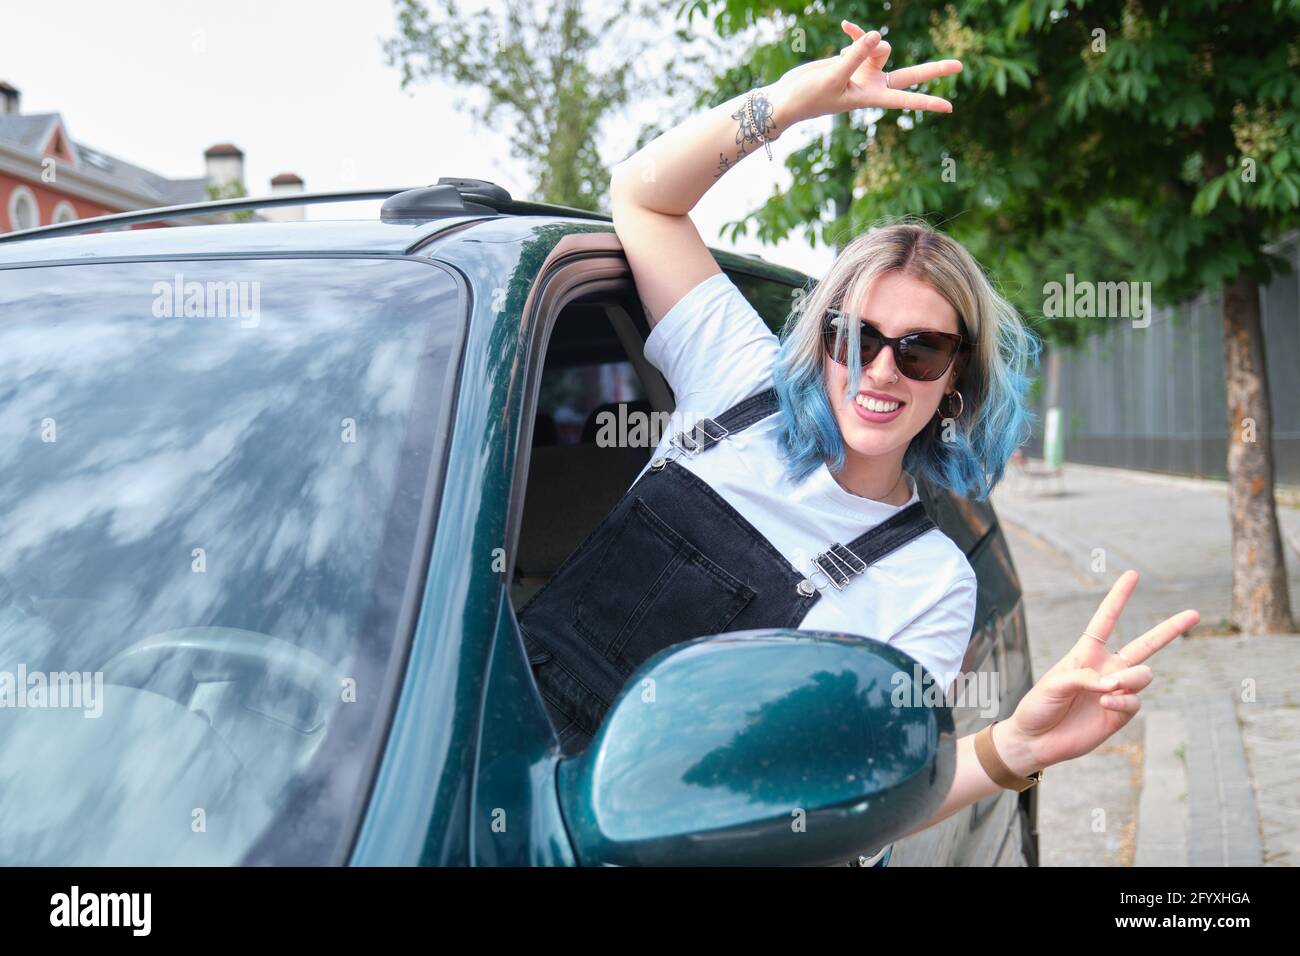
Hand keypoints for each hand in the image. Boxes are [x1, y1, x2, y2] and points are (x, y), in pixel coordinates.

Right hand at [770, 19, 961, 124]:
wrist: (789, 97)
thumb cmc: (809, 96)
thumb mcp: (833, 76)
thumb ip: (856, 55)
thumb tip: (877, 34)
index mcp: (871, 96)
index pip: (905, 98)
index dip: (927, 102)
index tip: (949, 107)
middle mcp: (872, 84)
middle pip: (909, 74)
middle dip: (932, 70)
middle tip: (960, 66)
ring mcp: (864, 71)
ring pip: (880, 48)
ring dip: (866, 41)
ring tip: (849, 38)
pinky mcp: (853, 60)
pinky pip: (862, 40)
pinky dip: (855, 33)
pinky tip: (845, 27)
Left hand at [995, 570, 1199, 774]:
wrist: (1036, 740)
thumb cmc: (1039, 705)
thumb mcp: (1054, 684)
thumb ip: (1085, 677)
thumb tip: (1115, 682)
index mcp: (1086, 652)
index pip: (1106, 620)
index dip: (1119, 597)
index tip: (1133, 575)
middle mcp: (1107, 668)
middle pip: (1146, 644)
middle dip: (1170, 628)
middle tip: (1194, 613)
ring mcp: (1117, 690)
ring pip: (1143, 675)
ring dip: (1131, 678)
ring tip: (1109, 689)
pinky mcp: (1121, 713)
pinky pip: (1135, 701)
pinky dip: (1123, 700)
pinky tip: (1106, 704)